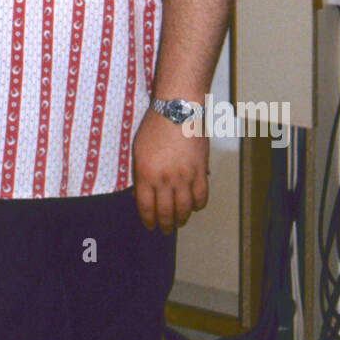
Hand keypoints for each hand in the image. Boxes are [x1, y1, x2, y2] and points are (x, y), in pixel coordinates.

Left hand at [132, 107, 208, 234]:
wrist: (178, 109)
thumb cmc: (154, 126)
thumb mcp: (138, 150)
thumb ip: (139, 173)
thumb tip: (140, 193)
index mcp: (145, 174)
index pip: (146, 207)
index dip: (148, 220)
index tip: (150, 226)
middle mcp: (165, 180)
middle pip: (166, 212)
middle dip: (165, 225)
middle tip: (165, 230)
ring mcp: (185, 177)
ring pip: (185, 209)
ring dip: (182, 218)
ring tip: (180, 221)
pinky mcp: (201, 171)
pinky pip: (202, 196)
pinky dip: (198, 205)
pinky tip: (194, 206)